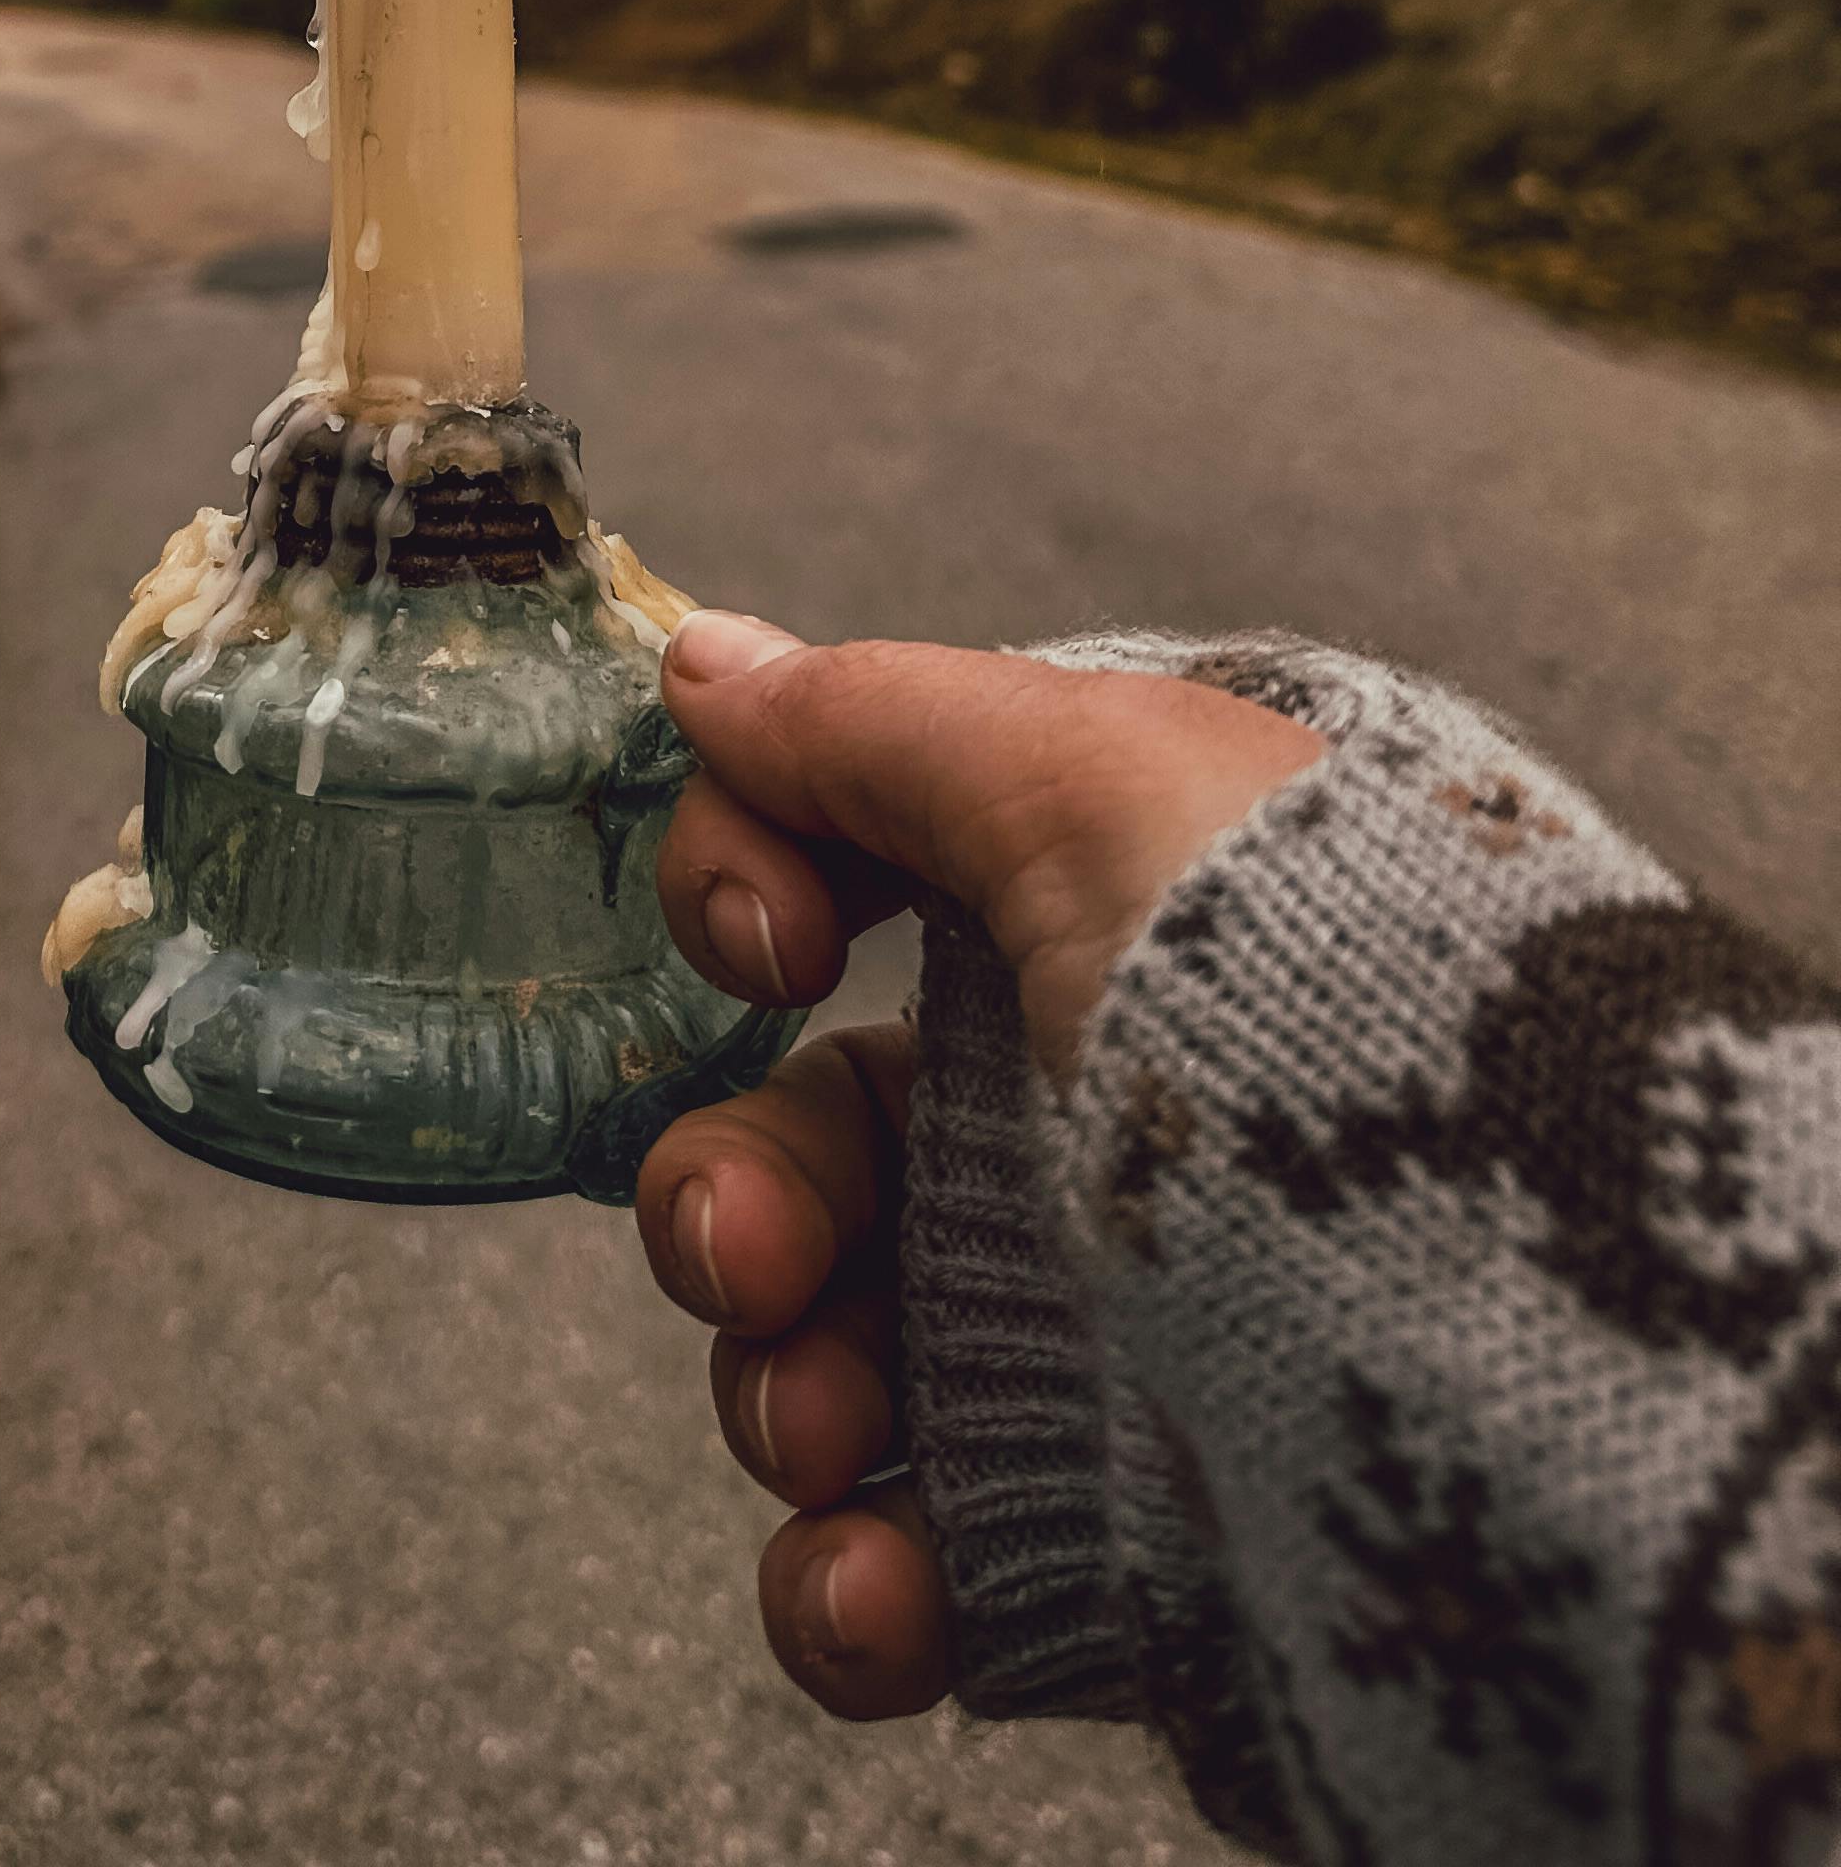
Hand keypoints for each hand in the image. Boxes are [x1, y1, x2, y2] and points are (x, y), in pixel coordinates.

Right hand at [632, 617, 1322, 1722]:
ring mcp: (1095, 1332)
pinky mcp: (1112, 1533)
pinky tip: (882, 1579)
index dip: (753, 894)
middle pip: (810, 1139)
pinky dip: (850, 1579)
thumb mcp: (1102, 791)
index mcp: (1106, 912)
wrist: (1538, 1370)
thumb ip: (880, 724)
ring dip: (777, 1387)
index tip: (775, 947)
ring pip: (827, 1348)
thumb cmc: (1323, 1026)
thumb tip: (707, 664)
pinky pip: (910, 1562)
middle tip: (748, 1257)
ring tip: (832, 1436)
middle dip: (730, 1196)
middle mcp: (1090, 1114)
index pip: (853, 879)